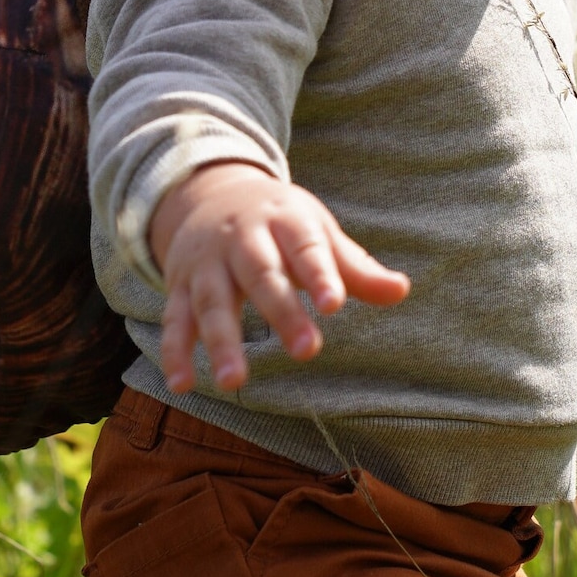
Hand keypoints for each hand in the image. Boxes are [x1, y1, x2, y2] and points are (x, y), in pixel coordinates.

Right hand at [148, 162, 410, 393]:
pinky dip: (174, 351)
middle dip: (282, 312)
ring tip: (234, 381)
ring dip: (221, 341)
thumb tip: (401, 290)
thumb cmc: (280, 222)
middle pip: (262, 276)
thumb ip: (355, 268)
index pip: (305, 248)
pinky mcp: (179, 285)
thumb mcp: (317, 232)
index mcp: (284, 221)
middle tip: (308, 351)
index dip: (320, 274)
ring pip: (212, 302)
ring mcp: (207, 263)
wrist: (210, 192)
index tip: (336, 303)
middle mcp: (242, 239)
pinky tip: (182, 384)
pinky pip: (175, 319)